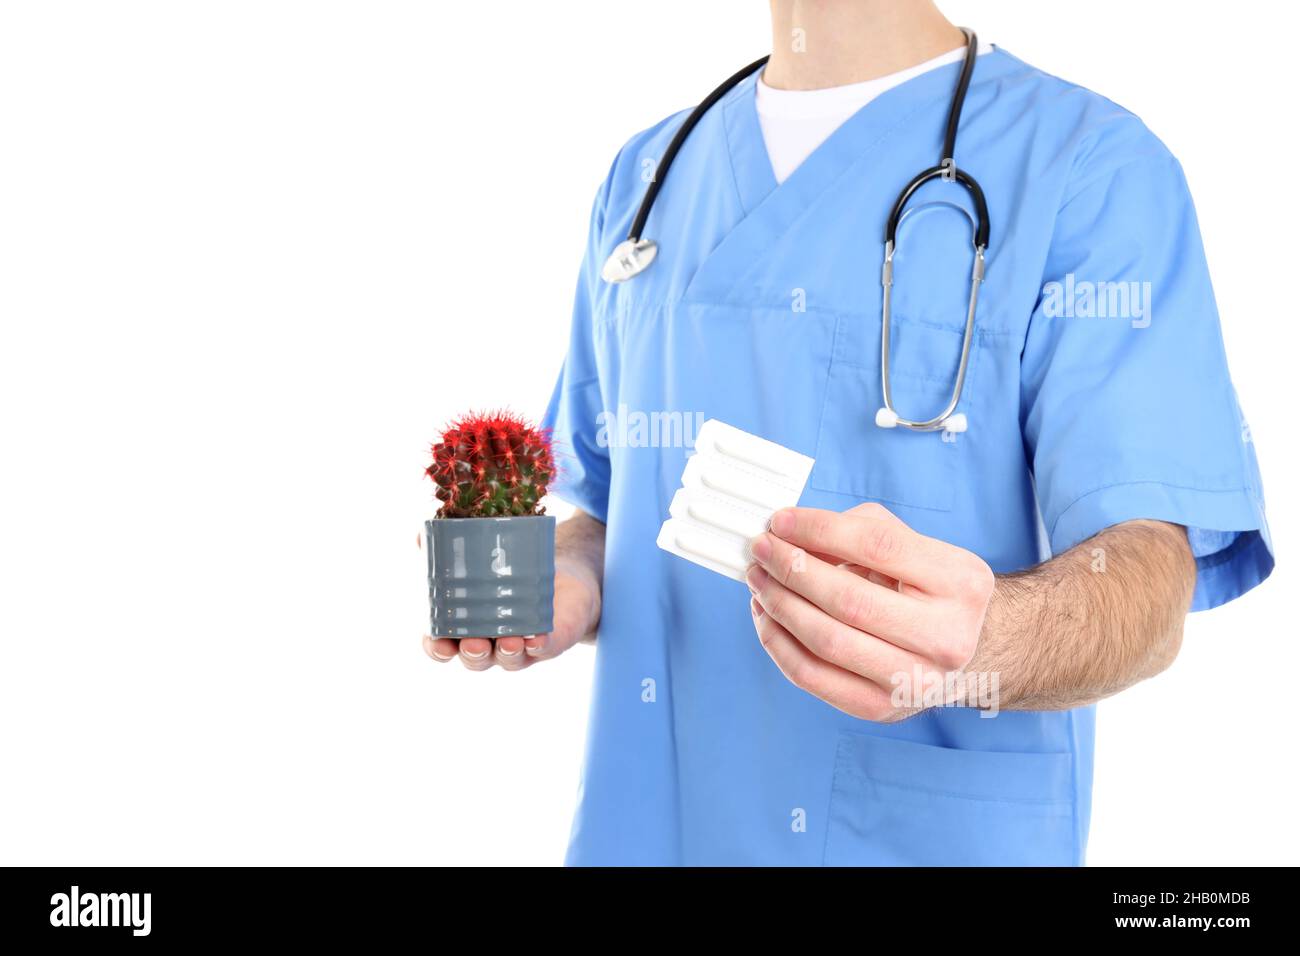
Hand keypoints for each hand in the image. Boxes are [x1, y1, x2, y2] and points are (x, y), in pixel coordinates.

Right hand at [422, 566, 599, 671]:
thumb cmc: (512, 572)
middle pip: (476, 659)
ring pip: (510, 659)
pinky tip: (537, 639)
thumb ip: (451, 549)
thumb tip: (420, 535)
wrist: (564, 580)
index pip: (444, 647)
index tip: (438, 642)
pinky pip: (545, 649)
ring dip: (507, 653)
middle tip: (473, 643)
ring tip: (509, 641)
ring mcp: (523, 647)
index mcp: (467, 629)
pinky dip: (540, 646)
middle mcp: (492, 644)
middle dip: (473, 653)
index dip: (438, 649)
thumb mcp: (483, 558)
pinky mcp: (551, 641)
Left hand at [745, 502, 994, 721]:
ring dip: (779, 605)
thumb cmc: (931, 591)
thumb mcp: (912, 547)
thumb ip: (858, 530)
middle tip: (761, 550)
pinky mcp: (881, 708)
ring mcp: (914, 680)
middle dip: (792, 570)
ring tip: (758, 580)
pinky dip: (778, 643)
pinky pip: (812, 677)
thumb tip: (791, 534)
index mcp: (958, 582)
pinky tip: (766, 617)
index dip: (819, 529)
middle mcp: (945, 636)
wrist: (974, 653)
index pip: (877, 546)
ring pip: (826, 641)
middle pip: (849, 599)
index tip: (780, 521)